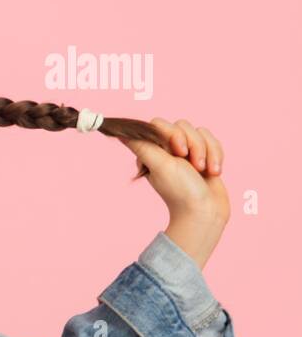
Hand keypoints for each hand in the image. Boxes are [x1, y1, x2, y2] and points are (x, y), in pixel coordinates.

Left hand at [121, 117, 229, 268]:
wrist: (205, 211)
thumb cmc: (181, 191)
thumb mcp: (159, 166)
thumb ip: (142, 146)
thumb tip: (119, 133)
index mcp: (151, 151)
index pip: (158, 125)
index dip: (172, 134)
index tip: (179, 152)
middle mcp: (167, 149)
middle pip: (182, 125)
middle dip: (194, 144)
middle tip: (193, 165)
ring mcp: (186, 152)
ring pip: (199, 132)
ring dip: (206, 151)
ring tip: (204, 170)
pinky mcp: (203, 155)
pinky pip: (211, 140)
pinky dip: (216, 155)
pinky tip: (213, 172)